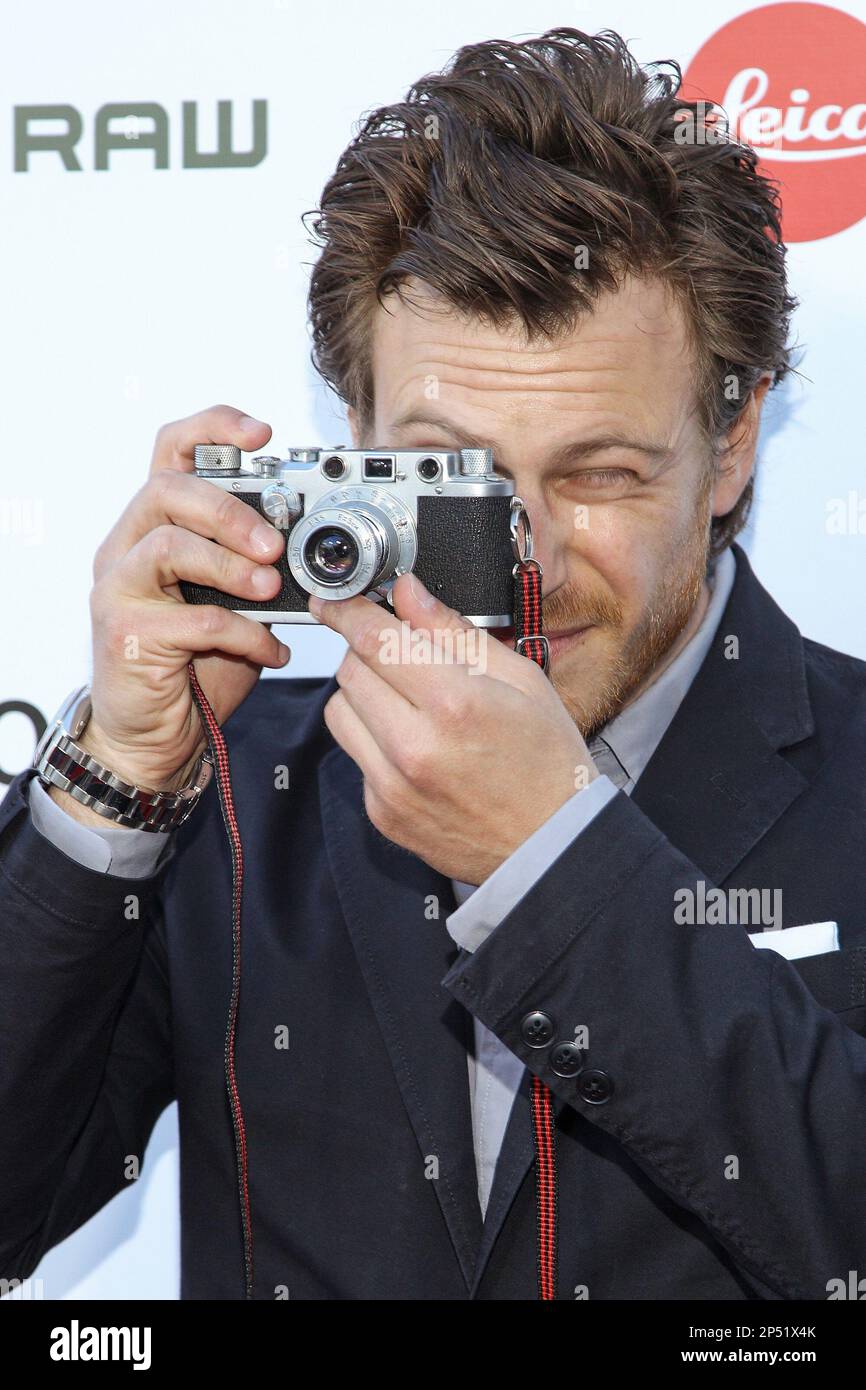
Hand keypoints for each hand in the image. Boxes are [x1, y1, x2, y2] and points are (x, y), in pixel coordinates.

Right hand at [78, 404, 290, 800]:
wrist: (157, 736)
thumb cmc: (196, 666)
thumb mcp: (237, 605)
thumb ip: (260, 568)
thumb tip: (317, 543)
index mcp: (154, 527)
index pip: (171, 451)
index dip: (215, 428)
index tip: (262, 434)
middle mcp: (126, 548)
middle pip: (167, 490)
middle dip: (230, 510)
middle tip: (275, 544)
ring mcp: (118, 588)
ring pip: (169, 545)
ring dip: (231, 564)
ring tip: (272, 591)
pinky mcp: (125, 632)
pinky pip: (192, 618)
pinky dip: (244, 633)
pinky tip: (270, 650)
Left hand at [311, 573, 596, 883]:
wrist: (552, 847)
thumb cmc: (547, 763)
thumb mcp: (520, 681)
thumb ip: (455, 632)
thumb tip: (408, 594)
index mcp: (454, 703)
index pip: (374, 639)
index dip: (346, 610)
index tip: (335, 600)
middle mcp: (414, 747)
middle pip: (349, 671)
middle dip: (366, 652)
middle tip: (399, 655)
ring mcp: (392, 785)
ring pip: (340, 713)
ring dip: (363, 696)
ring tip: (407, 703)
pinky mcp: (382, 813)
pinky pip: (356, 756)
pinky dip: (375, 741)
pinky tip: (416, 747)